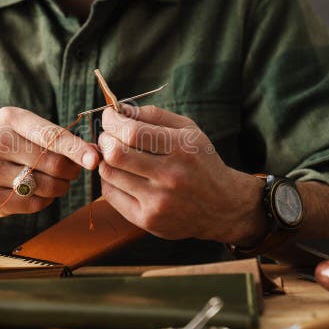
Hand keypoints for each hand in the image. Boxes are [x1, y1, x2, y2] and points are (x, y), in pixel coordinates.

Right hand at [0, 107, 100, 215]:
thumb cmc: (17, 149)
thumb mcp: (33, 133)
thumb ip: (62, 140)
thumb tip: (95, 154)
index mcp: (9, 118)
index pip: (50, 136)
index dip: (76, 149)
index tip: (95, 160)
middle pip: (52, 163)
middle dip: (70, 170)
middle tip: (72, 171)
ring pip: (45, 186)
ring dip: (60, 187)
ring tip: (57, 181)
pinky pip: (33, 204)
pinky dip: (45, 200)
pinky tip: (38, 192)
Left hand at [98, 105, 264, 242]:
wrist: (223, 208)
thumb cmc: (201, 163)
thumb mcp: (188, 131)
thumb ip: (154, 115)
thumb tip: (119, 109)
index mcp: (182, 148)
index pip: (132, 132)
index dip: (112, 121)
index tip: (109, 117)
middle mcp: (171, 176)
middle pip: (116, 154)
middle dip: (104, 140)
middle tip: (108, 136)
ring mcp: (158, 201)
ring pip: (109, 174)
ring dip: (104, 160)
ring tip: (113, 155)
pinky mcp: (148, 220)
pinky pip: (111, 195)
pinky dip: (109, 181)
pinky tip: (120, 175)